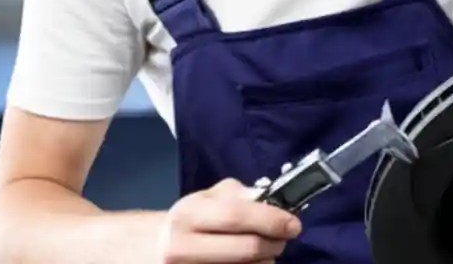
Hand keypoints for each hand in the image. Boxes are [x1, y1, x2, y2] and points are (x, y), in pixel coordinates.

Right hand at [156, 178, 301, 263]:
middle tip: (283, 237)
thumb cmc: (192, 220)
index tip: (293, 223)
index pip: (236, 216)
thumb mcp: (207, 198)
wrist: (159, 249)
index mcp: (187, 215)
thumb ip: (239, 195)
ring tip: (264, 250)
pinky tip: (251, 261)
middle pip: (247, 249)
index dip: (271, 220)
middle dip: (275, 243)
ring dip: (266, 260)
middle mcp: (181, 248)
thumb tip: (271, 203)